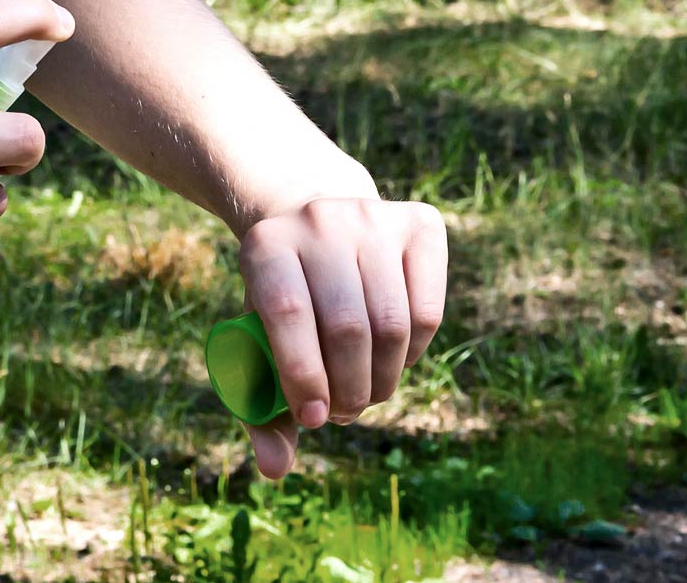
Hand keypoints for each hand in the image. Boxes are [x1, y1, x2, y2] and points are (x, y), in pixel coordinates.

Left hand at [238, 195, 447, 478]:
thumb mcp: (258, 342)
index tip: (311, 420)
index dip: (303, 375)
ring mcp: (374, 216)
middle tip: (342, 413)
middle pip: (347, 326)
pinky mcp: (421, 222)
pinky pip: (428, 312)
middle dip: (349, 389)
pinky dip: (413, 354)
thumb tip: (274, 470)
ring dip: (383, 380)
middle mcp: (320, 220)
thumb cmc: (284, 301)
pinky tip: (392, 360)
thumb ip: (261, 405)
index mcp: (265, 245)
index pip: (288, 314)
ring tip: (365, 395)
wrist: (316, 227)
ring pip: (393, 324)